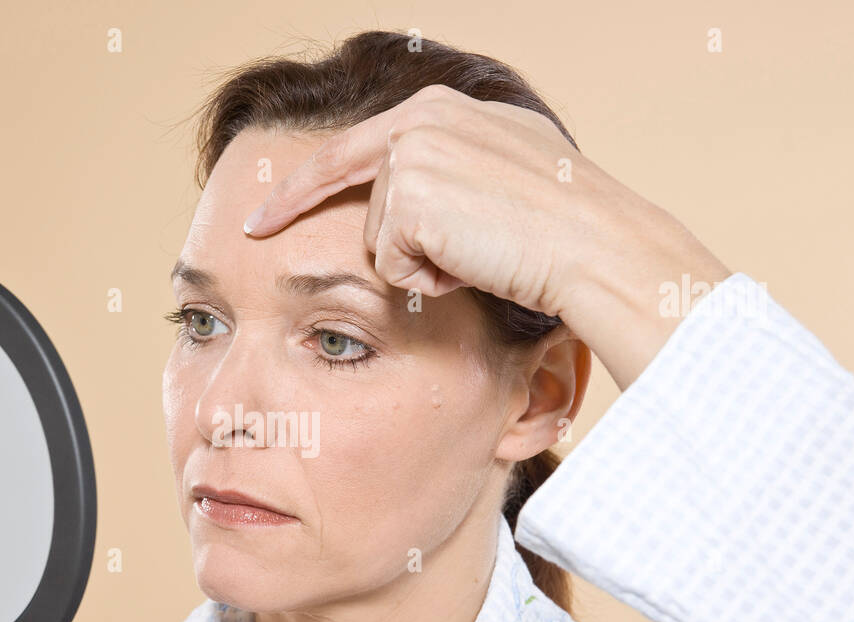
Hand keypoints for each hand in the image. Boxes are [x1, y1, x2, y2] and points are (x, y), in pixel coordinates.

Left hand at [242, 84, 730, 389]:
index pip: (352, 149)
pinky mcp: (408, 196)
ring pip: (377, 238)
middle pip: (357, 198)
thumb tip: (425, 185)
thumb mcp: (513, 170)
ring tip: (479, 254)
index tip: (258, 214)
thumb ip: (460, 165)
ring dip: (420, 264)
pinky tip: (472, 265)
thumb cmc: (567, 227)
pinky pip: (388, 265)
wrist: (596, 247)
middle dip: (350, 231)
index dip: (299, 187)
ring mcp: (412, 154)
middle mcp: (422, 119)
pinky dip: (426, 280)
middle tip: (339, 237)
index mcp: (445, 109)